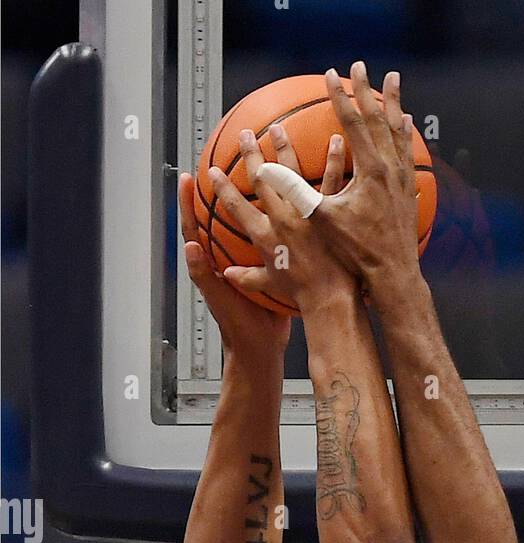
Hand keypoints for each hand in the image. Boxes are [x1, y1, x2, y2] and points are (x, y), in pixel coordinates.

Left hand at [178, 173, 291, 366]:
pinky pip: (267, 240)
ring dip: (248, 200)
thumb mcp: (221, 299)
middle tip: (219, 162)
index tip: (186, 177)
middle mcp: (226, 259)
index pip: (194, 227)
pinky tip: (286, 207)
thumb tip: (190, 248)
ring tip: (255, 175)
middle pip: (218, 218)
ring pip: (245, 224)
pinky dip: (273, 223)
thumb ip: (203, 275)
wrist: (260, 348)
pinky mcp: (265, 269)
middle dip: (217, 191)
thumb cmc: (237, 328)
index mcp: (210, 264)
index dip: (188, 203)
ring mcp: (245, 263)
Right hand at [209, 126, 354, 315]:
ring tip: (278, 128)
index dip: (223, 187)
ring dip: (283, 147)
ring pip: (290, 172)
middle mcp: (280, 219)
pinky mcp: (329, 213)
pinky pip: (331, 180)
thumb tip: (228, 274)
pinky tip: (334, 139)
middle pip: (261, 179)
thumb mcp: (269, 285)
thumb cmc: (301, 295)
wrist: (328, 300)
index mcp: (264, 236)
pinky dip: (332, 159)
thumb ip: (247, 277)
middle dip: (250, 154)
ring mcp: (304, 213)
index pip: (236, 206)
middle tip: (245, 133)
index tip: (213, 171)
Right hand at [255, 63, 422, 306]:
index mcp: (369, 171)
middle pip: (377, 118)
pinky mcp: (409, 189)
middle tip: (360, 66)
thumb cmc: (357, 251)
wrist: (394, 273)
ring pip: (397, 129)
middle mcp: (389, 168)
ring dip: (393, 102)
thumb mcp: (322, 220)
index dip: (340, 97)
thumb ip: (294, 192)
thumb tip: (264, 172)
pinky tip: (407, 122)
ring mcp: (402, 178)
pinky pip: (407, 151)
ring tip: (393, 79)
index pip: (352, 123)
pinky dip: (404, 132)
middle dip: (366, 90)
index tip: (331, 74)